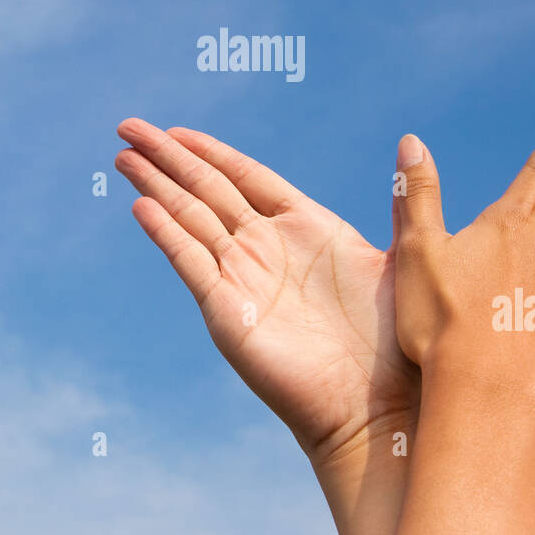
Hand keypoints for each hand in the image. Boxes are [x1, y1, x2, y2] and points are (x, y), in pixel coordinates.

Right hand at [115, 118, 418, 534]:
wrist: (377, 408)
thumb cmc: (396, 343)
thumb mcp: (402, 258)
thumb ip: (402, 203)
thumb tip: (411, 144)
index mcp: (306, 228)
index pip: (245, 176)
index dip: (211, 151)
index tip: (177, 130)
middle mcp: (267, 248)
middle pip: (207, 189)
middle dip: (168, 157)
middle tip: (129, 127)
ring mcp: (244, 278)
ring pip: (190, 218)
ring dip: (156, 185)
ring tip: (123, 156)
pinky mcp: (228, 311)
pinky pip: (190, 262)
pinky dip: (166, 233)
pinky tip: (142, 205)